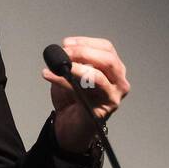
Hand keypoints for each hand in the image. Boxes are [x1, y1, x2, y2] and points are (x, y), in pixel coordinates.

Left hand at [40, 36, 129, 154]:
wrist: (71, 125)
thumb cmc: (73, 98)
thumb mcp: (71, 73)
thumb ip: (70, 61)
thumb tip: (58, 52)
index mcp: (114, 69)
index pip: (106, 48)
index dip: (86, 42)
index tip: (66, 42)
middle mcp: (119, 82)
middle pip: (108, 60)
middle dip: (83, 52)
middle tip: (63, 52)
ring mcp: (113, 97)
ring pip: (98, 77)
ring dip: (75, 68)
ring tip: (56, 64)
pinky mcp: (103, 110)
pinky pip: (83, 92)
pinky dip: (64, 81)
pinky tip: (49, 75)